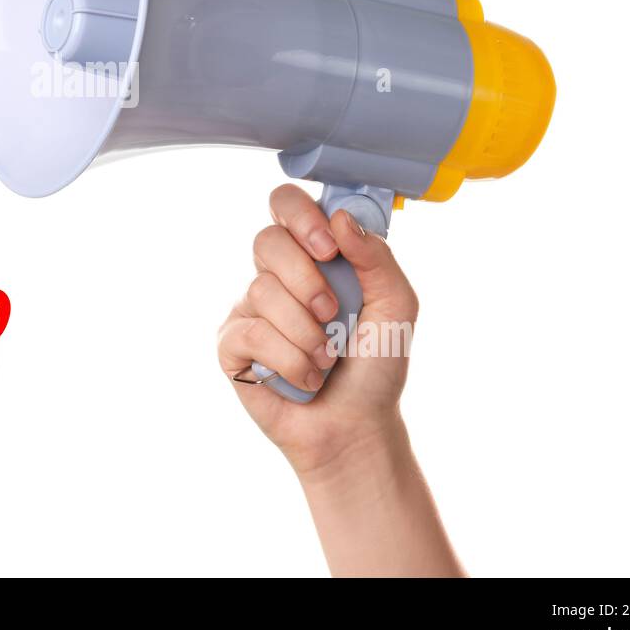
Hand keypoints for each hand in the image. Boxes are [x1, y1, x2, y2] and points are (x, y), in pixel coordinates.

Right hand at [217, 184, 419, 476]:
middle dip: (306, 280)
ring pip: (262, 291)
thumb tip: (339, 219)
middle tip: (332, 312)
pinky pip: (251, 333)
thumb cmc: (376, 366)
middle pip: (266, 240)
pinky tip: (304, 377)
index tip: (328, 249)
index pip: (286, 204)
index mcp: (313, 255)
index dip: (301, 216)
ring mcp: (250, 308)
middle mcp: (276, 275)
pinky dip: (289, 360)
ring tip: (326, 359)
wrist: (357, 426)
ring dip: (307, 333)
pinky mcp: (232, 344)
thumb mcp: (397, 306)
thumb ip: (376, 257)